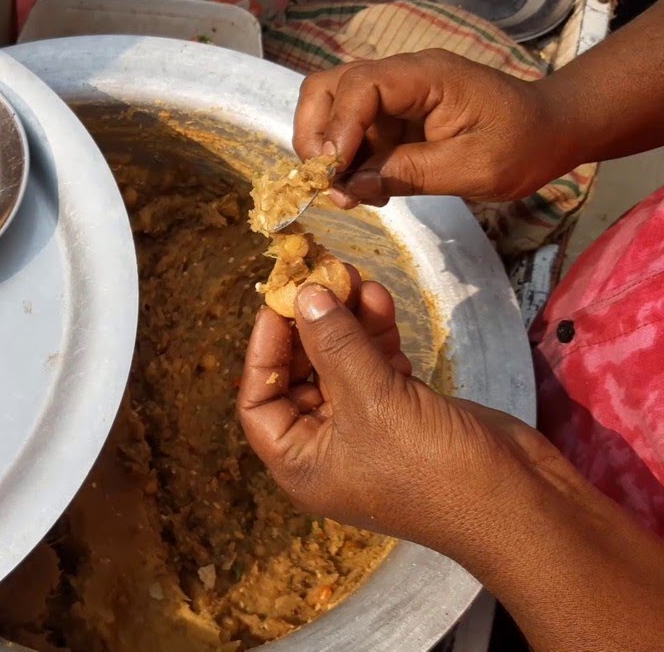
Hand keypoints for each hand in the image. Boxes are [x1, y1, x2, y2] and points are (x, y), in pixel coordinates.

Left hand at [237, 280, 552, 549]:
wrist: (522, 505)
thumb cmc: (431, 465)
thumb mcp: (373, 400)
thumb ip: (334, 343)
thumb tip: (304, 294)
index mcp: (300, 463)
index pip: (258, 401)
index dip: (264, 350)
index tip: (279, 301)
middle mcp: (326, 448)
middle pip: (300, 375)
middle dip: (312, 325)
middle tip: (322, 274)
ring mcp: (368, 429)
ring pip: (342, 364)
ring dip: (348, 322)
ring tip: (357, 277)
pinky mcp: (405, 412)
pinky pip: (377, 366)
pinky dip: (377, 335)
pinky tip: (381, 301)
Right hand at [293, 50, 576, 208]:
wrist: (550, 132)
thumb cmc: (522, 145)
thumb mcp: (472, 168)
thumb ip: (409, 173)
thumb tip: (350, 187)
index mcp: (426, 76)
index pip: (359, 86)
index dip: (337, 128)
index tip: (335, 172)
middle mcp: (401, 75)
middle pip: (327, 88)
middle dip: (315, 135)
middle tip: (327, 180)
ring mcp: (393, 93)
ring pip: (330, 107)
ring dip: (326, 149)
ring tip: (347, 190)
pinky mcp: (392, 115)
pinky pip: (351, 130)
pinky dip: (345, 159)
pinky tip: (366, 188)